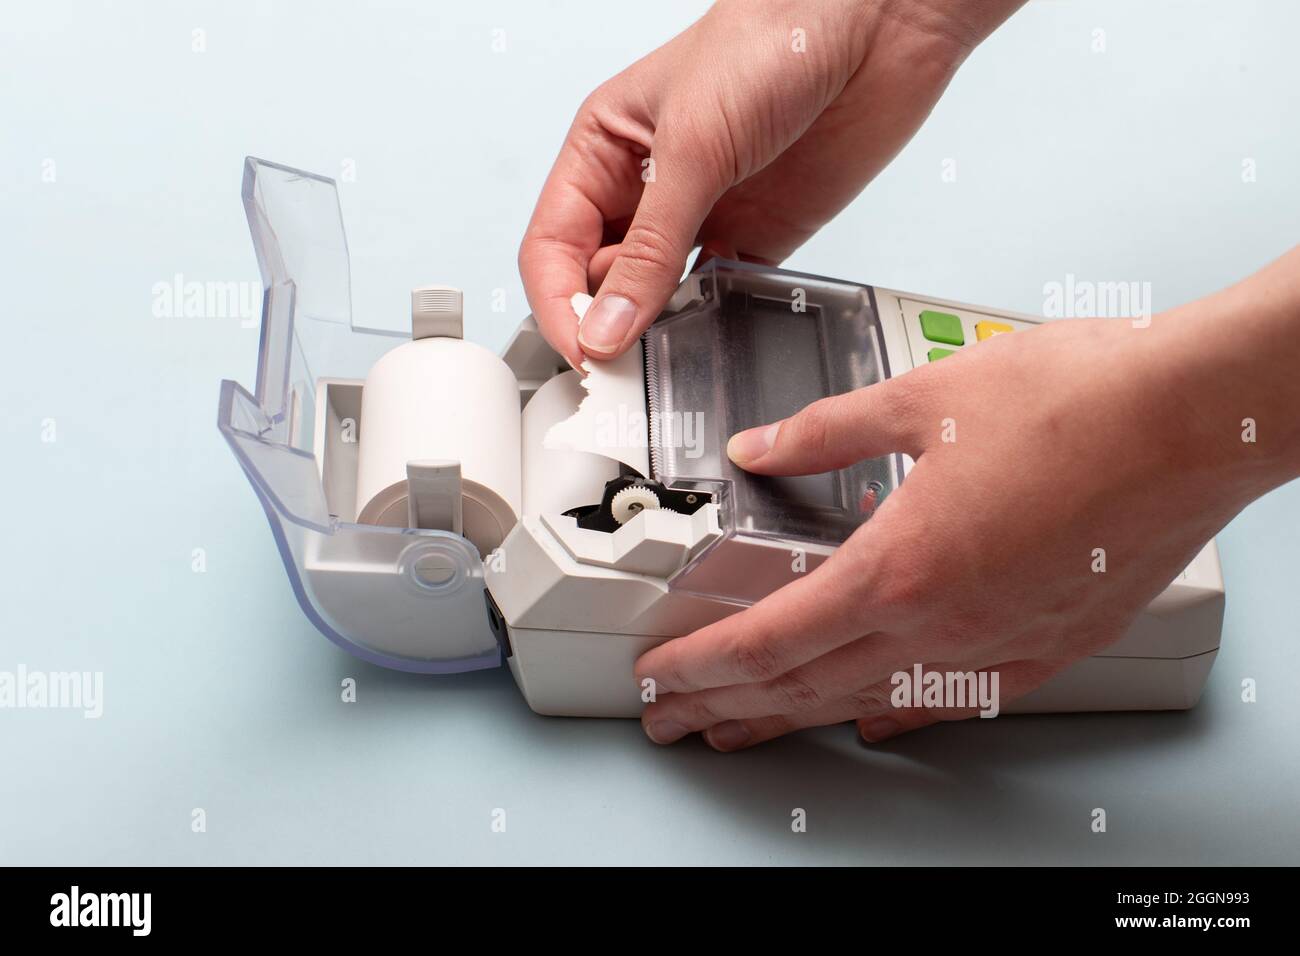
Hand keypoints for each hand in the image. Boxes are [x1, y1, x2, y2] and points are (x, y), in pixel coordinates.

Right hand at [519, 0, 1024, 366]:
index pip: (554, 244)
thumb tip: (606, 325)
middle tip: (622, 369)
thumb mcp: (691, 145)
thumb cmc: (772, 38)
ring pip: (656, 297)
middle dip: (603, 325)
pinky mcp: (755, 236)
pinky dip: (710, 323)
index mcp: (605, 150)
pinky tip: (710, 336)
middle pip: (599, 279)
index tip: (582, 351)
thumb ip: (649, 247)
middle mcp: (647, 187)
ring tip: (663, 362)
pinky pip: (718, 297)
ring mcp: (701, 214)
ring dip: (655, 332)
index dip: (559, 302)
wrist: (875, 26)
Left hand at [634, 252, 1299, 748]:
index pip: (771, 639)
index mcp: (901, 566)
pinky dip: (900, 714)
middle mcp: (943, 624)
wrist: (1195, 419)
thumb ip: (825, 432)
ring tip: (744, 733)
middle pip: (807, 685)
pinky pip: (956, 700)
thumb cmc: (1079, 401)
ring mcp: (997, 645)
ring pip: (870, 702)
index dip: (704, 667)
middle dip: (728, 708)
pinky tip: (874, 724)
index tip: (660, 682)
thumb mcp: (924, 398)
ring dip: (796, 719)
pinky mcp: (1046, 645)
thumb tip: (760, 446)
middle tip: (675, 724)